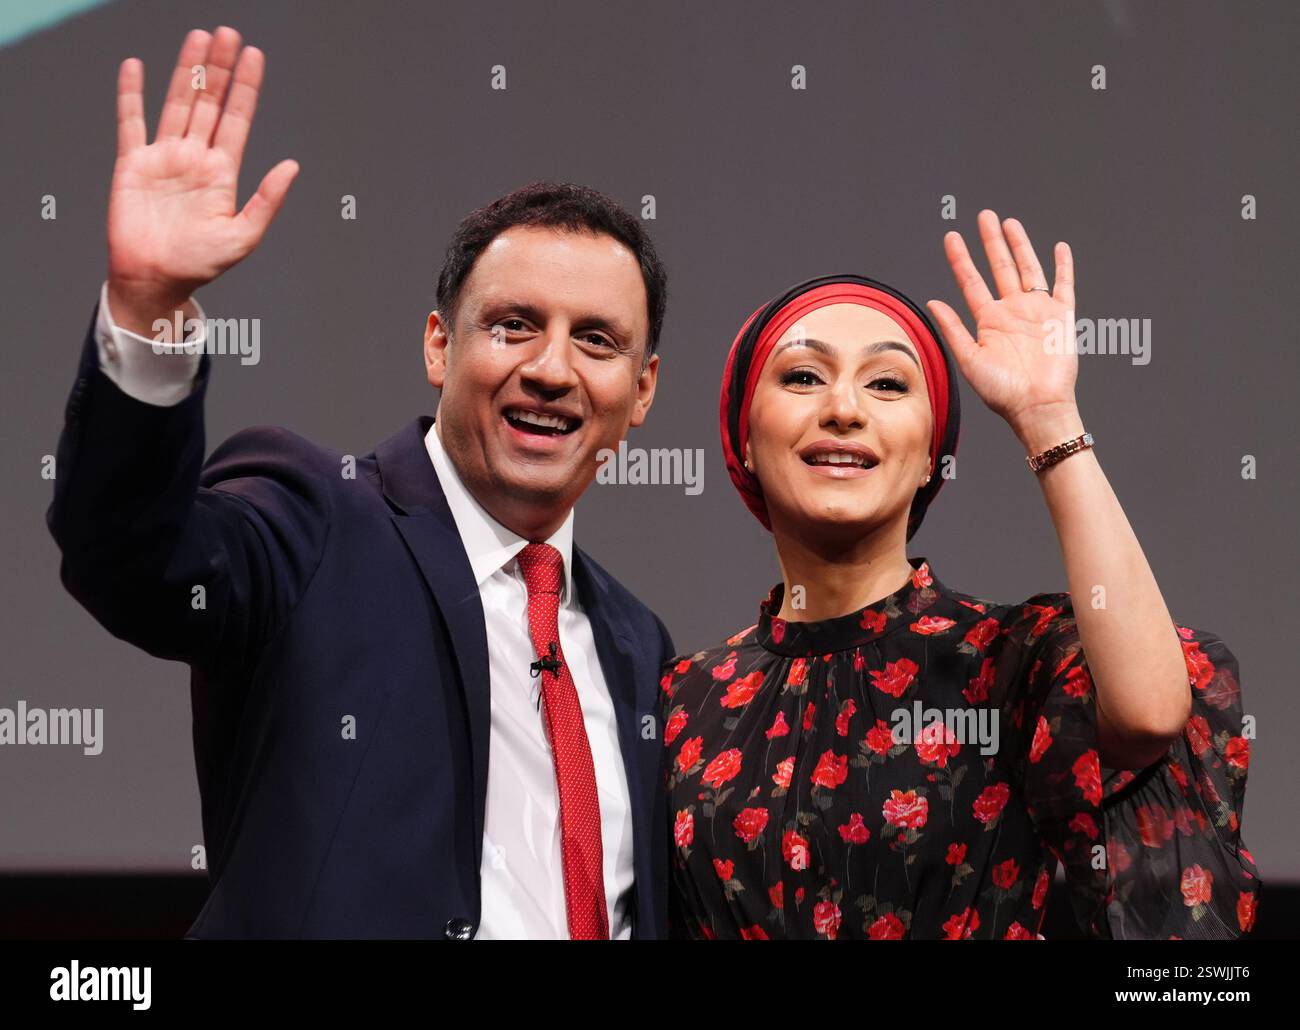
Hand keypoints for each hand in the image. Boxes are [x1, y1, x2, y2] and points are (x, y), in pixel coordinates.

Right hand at [107, 27, 297, 331]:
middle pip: (209, 102)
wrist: (156, 279)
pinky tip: (136, 66)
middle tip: (227, 32)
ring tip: (198, 38)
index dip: (246, 88)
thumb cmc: (201, 264)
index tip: (254, 55)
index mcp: (223, 173)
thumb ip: (267, 200)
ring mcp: (164, 158)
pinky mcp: (132, 164)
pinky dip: (132, 94)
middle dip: (219, 68)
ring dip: (187, 70)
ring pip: (178, 103)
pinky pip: (131, 122)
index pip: (237, 119)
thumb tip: (292, 165)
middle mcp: (195, 158)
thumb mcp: (244, 236)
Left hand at [925, 210, 1078, 435]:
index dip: (961, 259)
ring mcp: (1037, 311)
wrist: (1037, 406)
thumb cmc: (1002, 391)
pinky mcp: (1061, 316)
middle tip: (984, 216)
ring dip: (1020, 246)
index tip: (951, 237)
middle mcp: (1012, 312)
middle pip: (1000, 267)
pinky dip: (1063, 266)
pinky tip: (1058, 247)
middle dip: (991, 242)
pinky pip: (1064, 285)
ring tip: (1009, 223)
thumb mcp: (969, 359)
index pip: (971, 282)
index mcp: (988, 321)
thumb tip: (932, 302)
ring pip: (1028, 269)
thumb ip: (952, 328)